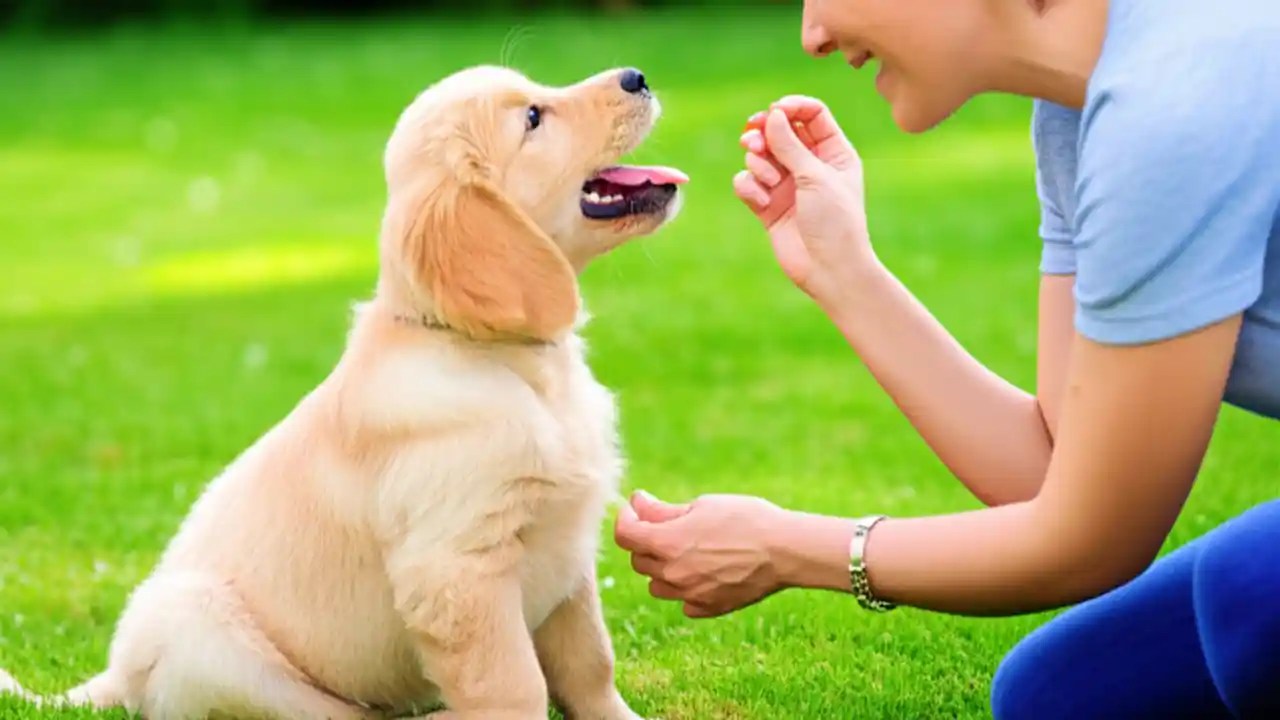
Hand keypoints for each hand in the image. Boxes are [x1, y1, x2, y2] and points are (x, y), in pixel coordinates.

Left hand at [613, 491, 787, 617]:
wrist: (784, 550)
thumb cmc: (745, 519)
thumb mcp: (702, 506)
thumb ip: (663, 510)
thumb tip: (637, 503)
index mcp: (667, 544)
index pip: (624, 535)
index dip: (625, 519)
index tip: (636, 510)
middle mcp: (672, 574)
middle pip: (638, 561)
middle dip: (645, 542)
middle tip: (665, 526)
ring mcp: (689, 595)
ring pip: (657, 585)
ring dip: (662, 569)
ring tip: (686, 551)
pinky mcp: (708, 608)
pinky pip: (684, 602)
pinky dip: (686, 589)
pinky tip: (705, 572)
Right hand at [734, 96, 876, 307]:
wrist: (829, 270)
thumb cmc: (835, 221)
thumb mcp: (815, 176)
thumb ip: (790, 144)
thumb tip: (771, 114)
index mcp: (833, 152)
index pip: (812, 114)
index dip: (791, 107)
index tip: (774, 110)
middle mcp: (810, 165)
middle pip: (780, 131)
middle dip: (764, 132)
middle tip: (752, 137)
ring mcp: (787, 185)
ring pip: (759, 155)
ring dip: (757, 162)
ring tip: (767, 180)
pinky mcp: (768, 205)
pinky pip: (747, 183)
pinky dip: (749, 187)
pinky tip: (761, 202)